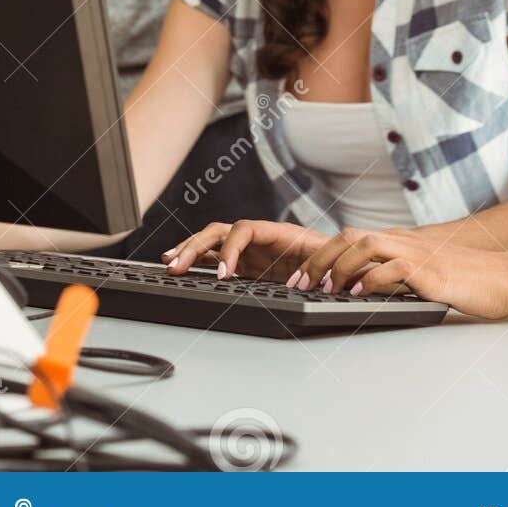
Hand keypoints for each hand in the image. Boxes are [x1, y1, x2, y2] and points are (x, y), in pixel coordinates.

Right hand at [162, 218, 325, 280]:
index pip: (244, 229)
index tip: (223, 274)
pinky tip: (181, 267)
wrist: (337, 261)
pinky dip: (198, 261)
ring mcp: (251, 251)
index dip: (230, 249)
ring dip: (190, 249)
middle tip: (176, 265)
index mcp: (278, 232)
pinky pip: (216, 258)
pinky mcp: (246, 265)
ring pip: (213, 242)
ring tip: (169, 262)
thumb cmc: (334, 256)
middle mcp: (260, 238)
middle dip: (195, 245)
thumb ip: (318, 264)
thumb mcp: (329, 258)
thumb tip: (310, 277)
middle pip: (221, 231)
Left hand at [295, 226, 507, 319]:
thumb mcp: (422, 275)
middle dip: (320, 259)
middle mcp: (404, 242)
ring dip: (339, 266)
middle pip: (349, 236)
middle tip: (301, 283)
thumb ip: (394, 276)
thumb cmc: (465, 280)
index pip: (349, 238)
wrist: (504, 278)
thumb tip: (358, 289)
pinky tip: (359, 294)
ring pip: (366, 244)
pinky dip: (371, 279)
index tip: (300, 277)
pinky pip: (393, 268)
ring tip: (326, 289)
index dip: (320, 256)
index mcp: (399, 242)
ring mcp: (418, 253)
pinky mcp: (432, 272)